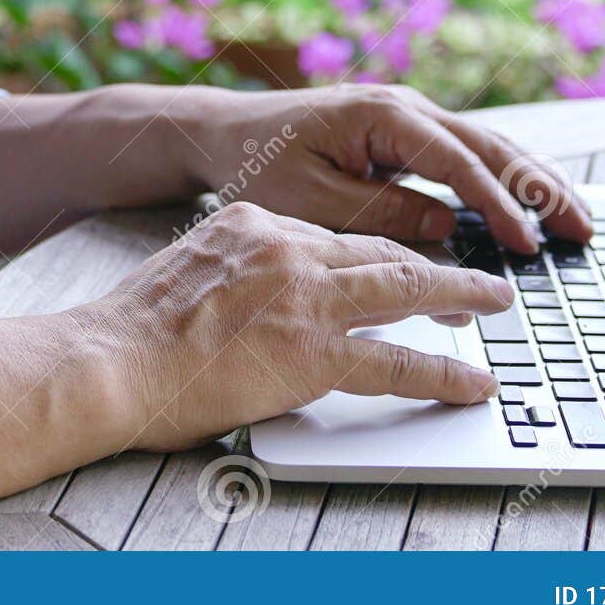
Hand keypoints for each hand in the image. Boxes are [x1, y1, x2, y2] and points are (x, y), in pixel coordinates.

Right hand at [86, 201, 512, 451]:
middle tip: (472, 278)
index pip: (331, 235)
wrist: (109, 360)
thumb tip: (257, 298)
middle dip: (432, 263)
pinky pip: (397, 359)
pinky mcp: (314, 351)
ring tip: (495, 304)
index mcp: (252, 223)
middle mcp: (287, 247)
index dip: (372, 255)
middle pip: (379, 249)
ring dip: (460, 295)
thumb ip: (233, 273)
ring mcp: (305, 296)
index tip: (396, 266)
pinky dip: (443, 371)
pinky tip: (472, 382)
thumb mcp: (186, 270)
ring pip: (405, 288)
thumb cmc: (131, 330)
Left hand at [183, 84, 591, 254]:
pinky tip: (533, 206)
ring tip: (578, 219)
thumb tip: (445, 227)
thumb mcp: (310, 199)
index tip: (527, 243)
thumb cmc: (259, 165)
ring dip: (534, 182)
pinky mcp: (408, 135)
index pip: (456, 162)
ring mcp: (411, 117)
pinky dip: (505, 180)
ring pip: (488, 147)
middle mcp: (406, 107)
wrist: (227, 133)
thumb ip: (379, 213)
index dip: (496, 204)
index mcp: (383, 116)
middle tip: (585, 229)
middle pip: (490, 146)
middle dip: (541, 188)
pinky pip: (468, 156)